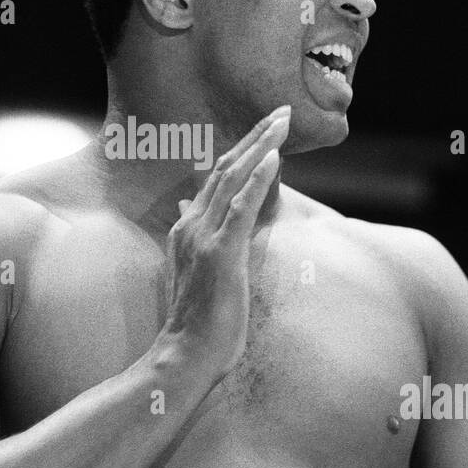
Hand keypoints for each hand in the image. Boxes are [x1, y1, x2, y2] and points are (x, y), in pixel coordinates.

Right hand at [159, 105, 290, 376]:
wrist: (185, 356)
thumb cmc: (200, 323)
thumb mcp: (203, 272)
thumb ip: (206, 240)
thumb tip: (195, 210)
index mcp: (188, 228)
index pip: (218, 177)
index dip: (244, 149)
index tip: (268, 128)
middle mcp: (192, 225)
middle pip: (225, 167)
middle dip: (255, 136)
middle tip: (282, 111)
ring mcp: (204, 237)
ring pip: (232, 178)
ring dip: (260, 146)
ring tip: (282, 121)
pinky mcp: (220, 254)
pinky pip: (240, 207)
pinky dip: (258, 178)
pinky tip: (274, 156)